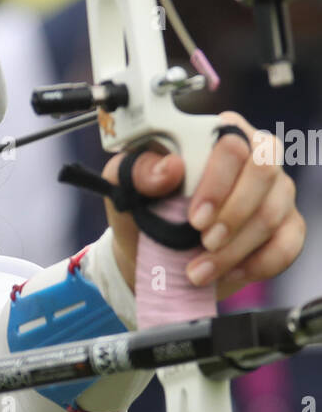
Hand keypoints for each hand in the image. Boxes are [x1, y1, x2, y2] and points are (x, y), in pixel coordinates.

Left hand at [102, 112, 304, 299]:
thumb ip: (138, 170)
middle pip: (264, 171)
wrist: (148, 257)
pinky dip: (257, 264)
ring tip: (198, 271)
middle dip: (233, 214)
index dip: (218, 181)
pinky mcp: (286, 226)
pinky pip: (288, 243)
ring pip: (272, 213)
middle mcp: (253, 157)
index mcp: (216, 137)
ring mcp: (275, 191)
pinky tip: (228, 274)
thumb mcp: (124, 188)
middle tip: (203, 242)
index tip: (194, 217)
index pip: (232, 142)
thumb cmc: (142, 210)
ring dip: (234, 250)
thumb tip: (170, 168)